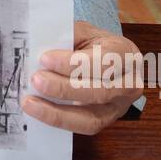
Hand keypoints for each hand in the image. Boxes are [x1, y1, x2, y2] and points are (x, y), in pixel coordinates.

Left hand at [22, 20, 143, 134]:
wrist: (108, 59)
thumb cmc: (93, 44)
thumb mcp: (84, 32)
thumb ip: (67, 37)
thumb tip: (38, 47)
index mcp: (126, 54)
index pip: (103, 62)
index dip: (73, 63)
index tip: (44, 59)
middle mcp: (130, 83)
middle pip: (99, 92)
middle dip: (64, 88)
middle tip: (36, 80)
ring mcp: (120, 107)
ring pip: (92, 118)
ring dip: (57, 113)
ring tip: (30, 103)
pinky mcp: (107, 121)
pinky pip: (83, 128)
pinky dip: (59, 121)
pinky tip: (39, 112)